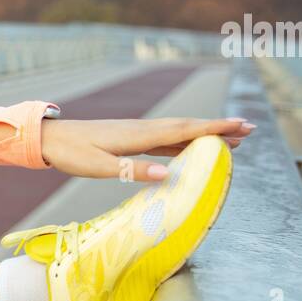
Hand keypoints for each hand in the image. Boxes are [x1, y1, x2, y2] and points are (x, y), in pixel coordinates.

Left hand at [40, 116, 255, 180]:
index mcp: (139, 135)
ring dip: (204, 133)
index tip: (241, 126)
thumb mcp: (100, 166)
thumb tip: (167, 174)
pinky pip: (165, 139)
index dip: (214, 128)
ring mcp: (137, 133)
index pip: (184, 130)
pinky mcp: (130, 139)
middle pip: (188, 127)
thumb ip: (133, 170)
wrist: (51, 138)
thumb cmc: (73, 153)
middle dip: (219, 128)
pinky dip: (184, 140)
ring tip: (231, 138)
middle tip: (250, 130)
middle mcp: (143, 129)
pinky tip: (192, 146)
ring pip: (179, 132)